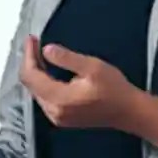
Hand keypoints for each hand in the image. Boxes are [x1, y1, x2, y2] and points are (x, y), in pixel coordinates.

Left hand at [19, 35, 141, 128]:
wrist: (128, 112)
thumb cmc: (114, 89)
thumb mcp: (92, 67)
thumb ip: (67, 58)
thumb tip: (46, 50)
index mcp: (59, 99)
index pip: (32, 76)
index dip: (29, 56)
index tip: (32, 39)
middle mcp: (53, 111)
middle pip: (31, 85)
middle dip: (30, 62)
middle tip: (34, 43)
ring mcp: (57, 117)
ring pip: (36, 91)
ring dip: (36, 72)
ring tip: (39, 53)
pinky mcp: (62, 118)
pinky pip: (44, 98)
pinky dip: (43, 82)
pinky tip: (48, 70)